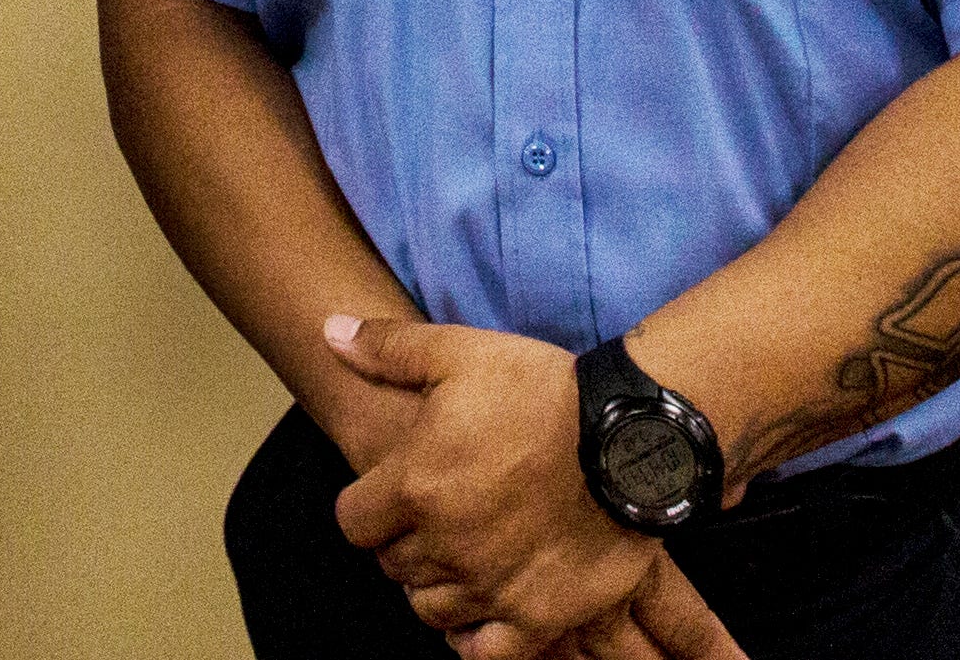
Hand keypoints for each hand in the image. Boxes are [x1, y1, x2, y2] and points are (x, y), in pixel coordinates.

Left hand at [322, 317, 745, 659]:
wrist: (630, 433)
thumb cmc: (543, 389)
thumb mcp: (459, 352)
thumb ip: (388, 350)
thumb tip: (328, 332)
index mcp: (414, 485)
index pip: (354, 522)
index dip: (369, 510)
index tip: (395, 495)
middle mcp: (444, 544)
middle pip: (394, 566)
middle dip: (406, 544)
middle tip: (438, 520)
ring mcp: (491, 585)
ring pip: (432, 609)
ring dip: (438, 587)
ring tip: (462, 559)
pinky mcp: (539, 615)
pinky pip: (486, 653)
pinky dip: (477, 640)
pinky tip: (483, 614)